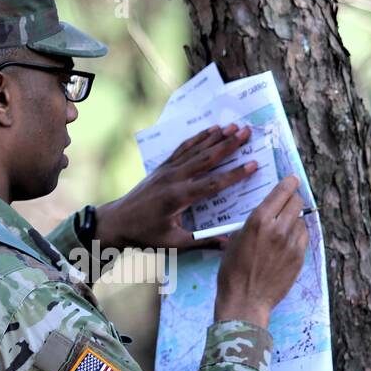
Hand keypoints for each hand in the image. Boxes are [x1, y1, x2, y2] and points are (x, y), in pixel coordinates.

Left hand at [94, 123, 256, 251]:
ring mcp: (167, 170)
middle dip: (229, 145)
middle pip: (207, 159)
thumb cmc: (144, 235)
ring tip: (234, 126)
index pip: (213, 183)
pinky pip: (183, 148)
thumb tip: (228, 243)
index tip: (253, 165)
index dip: (235, 174)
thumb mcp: (173, 243)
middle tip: (247, 132)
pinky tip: (211, 130)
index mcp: (178, 198)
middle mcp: (174, 179)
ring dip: (216, 137)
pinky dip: (198, 138)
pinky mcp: (162, 166)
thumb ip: (201, 241)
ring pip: (196, 149)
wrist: (116, 221)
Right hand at [213, 175, 307, 327]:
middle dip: (292, 200)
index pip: (282, 192)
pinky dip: (298, 235)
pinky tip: (288, 242)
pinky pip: (304, 237)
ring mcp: (291, 244)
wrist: (245, 300)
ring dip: (294, 220)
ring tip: (284, 228)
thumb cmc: (233, 272)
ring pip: (301, 220)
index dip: (289, 183)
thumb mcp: (235, 240)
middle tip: (288, 203)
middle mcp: (278, 228)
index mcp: (258, 221)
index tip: (293, 180)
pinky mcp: (299, 257)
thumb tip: (265, 214)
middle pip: (296, 202)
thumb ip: (252, 224)